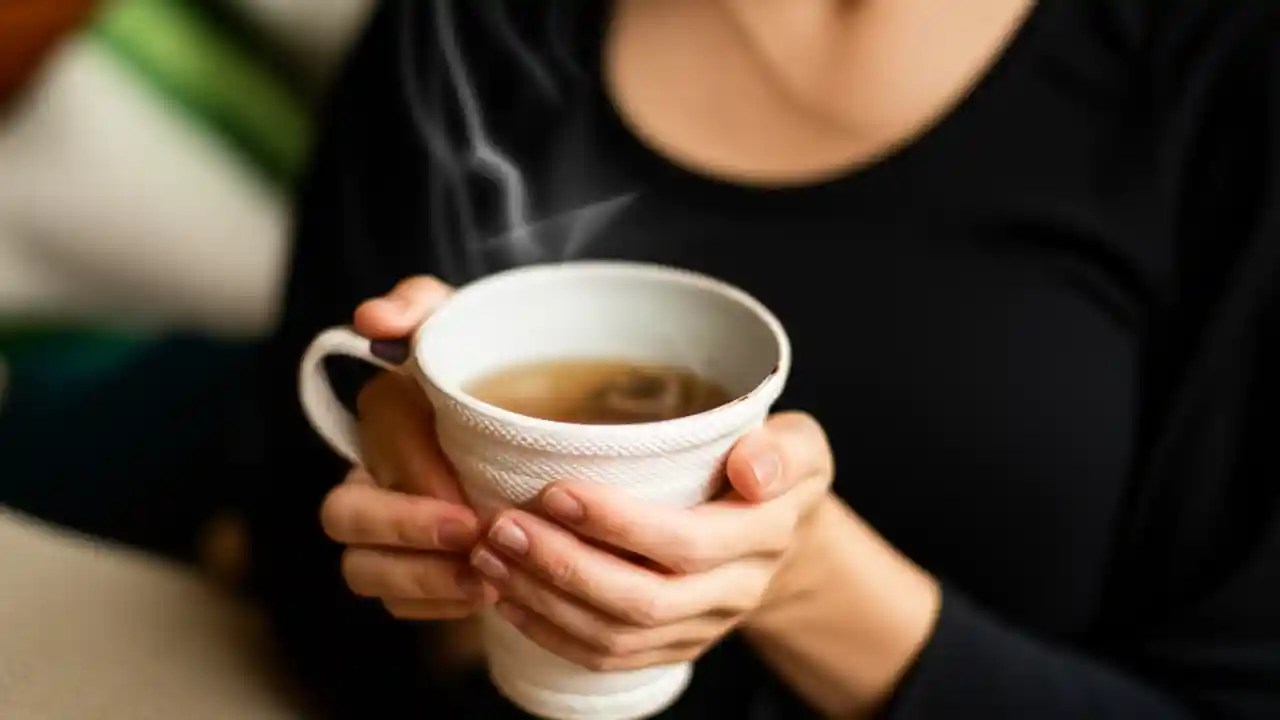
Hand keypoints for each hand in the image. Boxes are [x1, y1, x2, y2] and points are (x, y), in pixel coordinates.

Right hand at [319, 277, 498, 619]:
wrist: (548, 422)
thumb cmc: (501, 372)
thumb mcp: (469, 324)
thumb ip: (421, 305)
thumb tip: (372, 319)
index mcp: (385, 410)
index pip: (374, 442)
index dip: (414, 471)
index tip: (470, 495)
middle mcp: (369, 471)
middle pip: (343, 516)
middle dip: (406, 530)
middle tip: (474, 533)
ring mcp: (381, 529)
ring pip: (362, 570)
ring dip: (422, 579)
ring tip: (486, 578)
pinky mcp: (406, 573)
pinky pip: (400, 604)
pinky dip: (439, 606)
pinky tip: (489, 596)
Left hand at [468, 412, 833, 670]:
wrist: (785, 529)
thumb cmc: (773, 469)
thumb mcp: (800, 444)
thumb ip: (782, 451)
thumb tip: (750, 471)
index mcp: (763, 536)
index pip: (685, 543)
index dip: (617, 524)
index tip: (555, 491)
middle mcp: (735, 591)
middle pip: (642, 600)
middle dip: (563, 567)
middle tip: (503, 527)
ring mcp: (703, 628)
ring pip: (616, 636)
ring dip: (545, 601)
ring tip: (491, 556)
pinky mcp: (674, 647)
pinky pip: (609, 658)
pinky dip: (551, 633)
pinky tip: (507, 598)